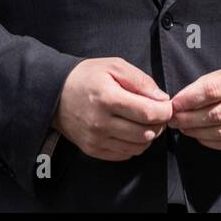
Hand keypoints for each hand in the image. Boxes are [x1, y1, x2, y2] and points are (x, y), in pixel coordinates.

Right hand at [52, 57, 172, 160]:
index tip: (166, 105)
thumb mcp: (114, 66)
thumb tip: (161, 99)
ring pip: (137, 146)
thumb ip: (141, 80)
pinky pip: (125, 154)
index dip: (164, 111)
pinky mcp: (92, 149)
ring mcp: (96, 139)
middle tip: (157, 113)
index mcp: (108, 98)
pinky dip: (134, 145)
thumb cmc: (87, 76)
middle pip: (145, 133)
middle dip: (158, 124)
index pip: (148, 113)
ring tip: (144, 122)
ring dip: (148, 136)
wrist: (55, 93)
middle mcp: (101, 122)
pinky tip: (130, 130)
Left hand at [167, 65, 220, 150]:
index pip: (213, 90)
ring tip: (183, 127)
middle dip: (190, 118)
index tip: (174, 104)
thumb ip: (201, 87)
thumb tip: (178, 104)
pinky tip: (198, 135)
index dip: (190, 99)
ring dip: (197, 132)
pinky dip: (209, 142)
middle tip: (173, 119)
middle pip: (217, 114)